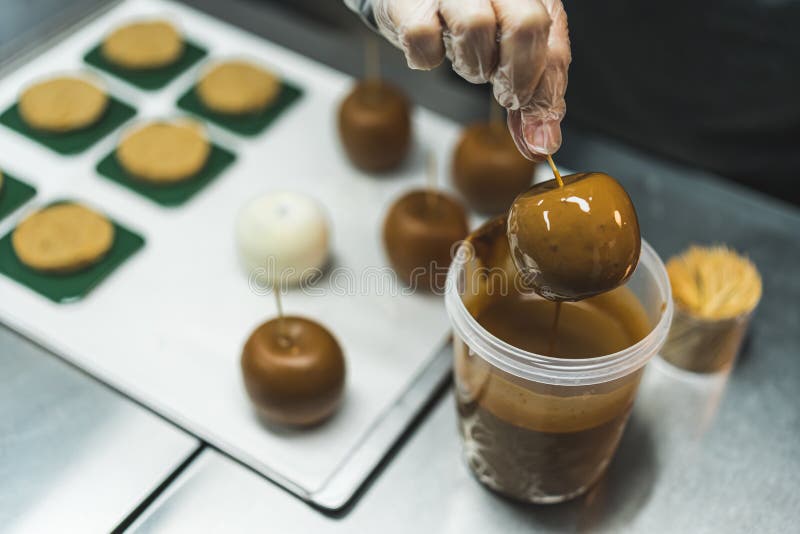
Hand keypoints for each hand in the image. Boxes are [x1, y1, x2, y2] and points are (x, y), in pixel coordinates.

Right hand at [370, 0, 569, 158]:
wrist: (413, 1)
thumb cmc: (468, 25)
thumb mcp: (510, 58)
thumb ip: (531, 98)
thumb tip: (541, 144)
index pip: (554, 47)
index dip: (545, 94)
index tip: (536, 133)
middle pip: (527, 24)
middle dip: (517, 76)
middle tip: (506, 95)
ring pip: (475, 26)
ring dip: (472, 65)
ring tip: (469, 63)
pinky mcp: (409, 1)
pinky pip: (421, 35)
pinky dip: (426, 57)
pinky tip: (431, 51)